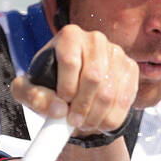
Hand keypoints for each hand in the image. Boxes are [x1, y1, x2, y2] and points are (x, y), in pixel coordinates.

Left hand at [10, 26, 138, 135]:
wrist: (75, 88)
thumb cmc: (50, 86)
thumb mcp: (30, 90)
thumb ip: (31, 96)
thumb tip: (58, 109)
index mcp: (69, 36)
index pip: (70, 61)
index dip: (66, 88)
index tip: (62, 104)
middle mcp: (95, 40)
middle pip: (93, 78)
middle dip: (83, 107)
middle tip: (74, 122)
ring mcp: (116, 53)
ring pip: (111, 92)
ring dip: (97, 116)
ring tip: (85, 124)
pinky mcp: (130, 68)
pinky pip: (126, 98)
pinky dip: (112, 117)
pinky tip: (100, 122)